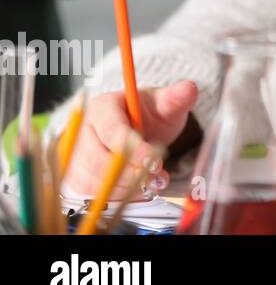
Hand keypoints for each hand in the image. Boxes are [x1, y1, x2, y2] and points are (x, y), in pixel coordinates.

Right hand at [62, 82, 199, 198]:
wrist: (138, 132)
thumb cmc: (148, 115)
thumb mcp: (164, 105)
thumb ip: (175, 98)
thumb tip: (190, 88)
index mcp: (101, 108)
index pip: (112, 131)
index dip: (134, 149)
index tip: (155, 161)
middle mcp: (81, 132)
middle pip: (99, 160)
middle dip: (131, 172)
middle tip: (157, 175)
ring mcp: (76, 156)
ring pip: (94, 180)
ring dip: (126, 187)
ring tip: (152, 183)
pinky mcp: (77, 178)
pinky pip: (92, 195)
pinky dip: (118, 197)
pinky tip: (140, 192)